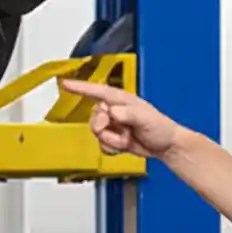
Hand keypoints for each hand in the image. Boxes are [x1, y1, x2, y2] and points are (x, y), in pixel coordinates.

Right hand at [61, 79, 182, 158]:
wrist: (165, 146)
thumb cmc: (160, 127)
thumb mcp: (145, 118)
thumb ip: (128, 114)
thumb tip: (112, 112)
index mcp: (121, 100)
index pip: (97, 91)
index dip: (81, 87)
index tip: (66, 84)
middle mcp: (114, 110)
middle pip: (94, 117)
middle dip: (104, 128)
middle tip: (120, 131)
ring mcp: (113, 125)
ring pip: (97, 133)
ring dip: (112, 140)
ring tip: (128, 138)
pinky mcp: (112, 138)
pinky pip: (102, 145)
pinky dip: (112, 148)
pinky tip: (125, 146)